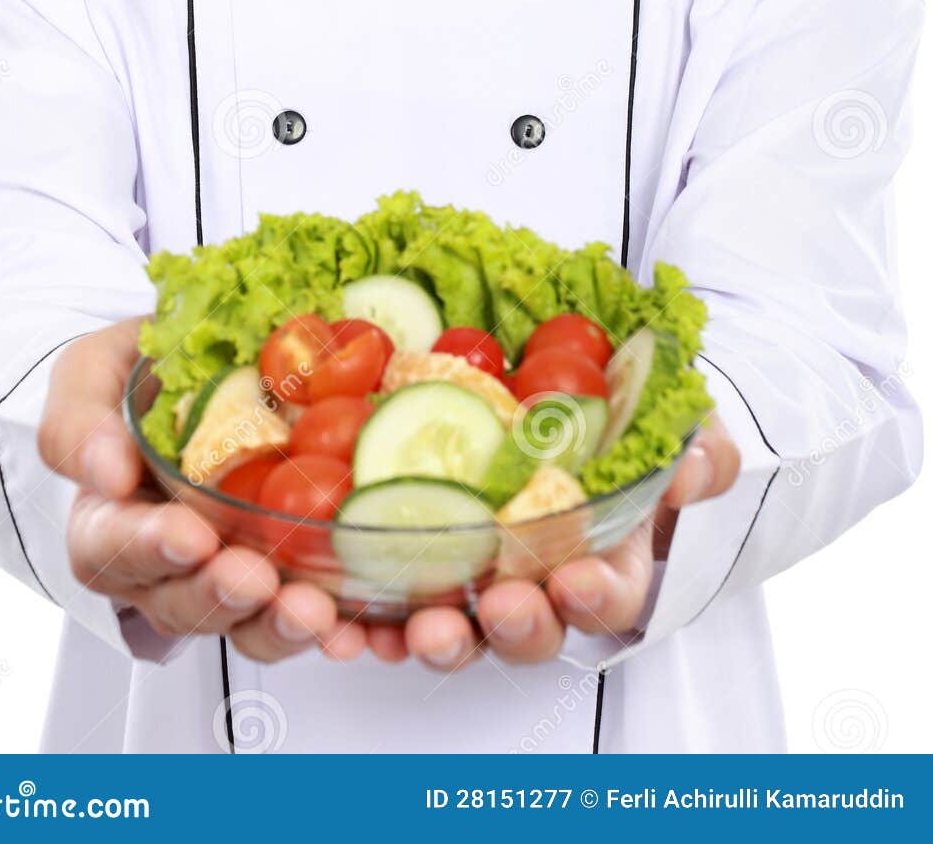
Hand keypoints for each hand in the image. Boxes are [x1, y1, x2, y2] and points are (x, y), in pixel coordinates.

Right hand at [37, 319, 345, 661]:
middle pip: (182, 603)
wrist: (206, 366)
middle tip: (257, 579)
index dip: (149, 549)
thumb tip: (107, 472)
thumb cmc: (140, 377)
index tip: (189, 536)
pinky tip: (357, 626)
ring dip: (278, 625)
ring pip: (244, 623)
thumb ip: (79, 420)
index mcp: (108, 519)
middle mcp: (164, 566)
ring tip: (314, 612)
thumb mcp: (90, 375)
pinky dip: (334, 628)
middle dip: (221, 597)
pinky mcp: (287, 573)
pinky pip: (304, 613)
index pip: (112, 549)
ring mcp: (226, 575)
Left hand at [386, 416, 740, 672]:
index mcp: (604, 561)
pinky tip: (347, 622)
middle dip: (513, 627)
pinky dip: (368, 622)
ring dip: (434, 638)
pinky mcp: (416, 565)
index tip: (575, 583)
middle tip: (496, 608)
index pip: (608, 598)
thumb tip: (690, 471)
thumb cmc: (624, 430)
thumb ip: (702, 452)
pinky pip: (390, 606)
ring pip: (458, 629)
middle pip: (528, 629)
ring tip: (413, 630)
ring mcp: (474, 581)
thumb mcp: (679, 428)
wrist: (563, 410)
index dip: (594, 597)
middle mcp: (537, 585)